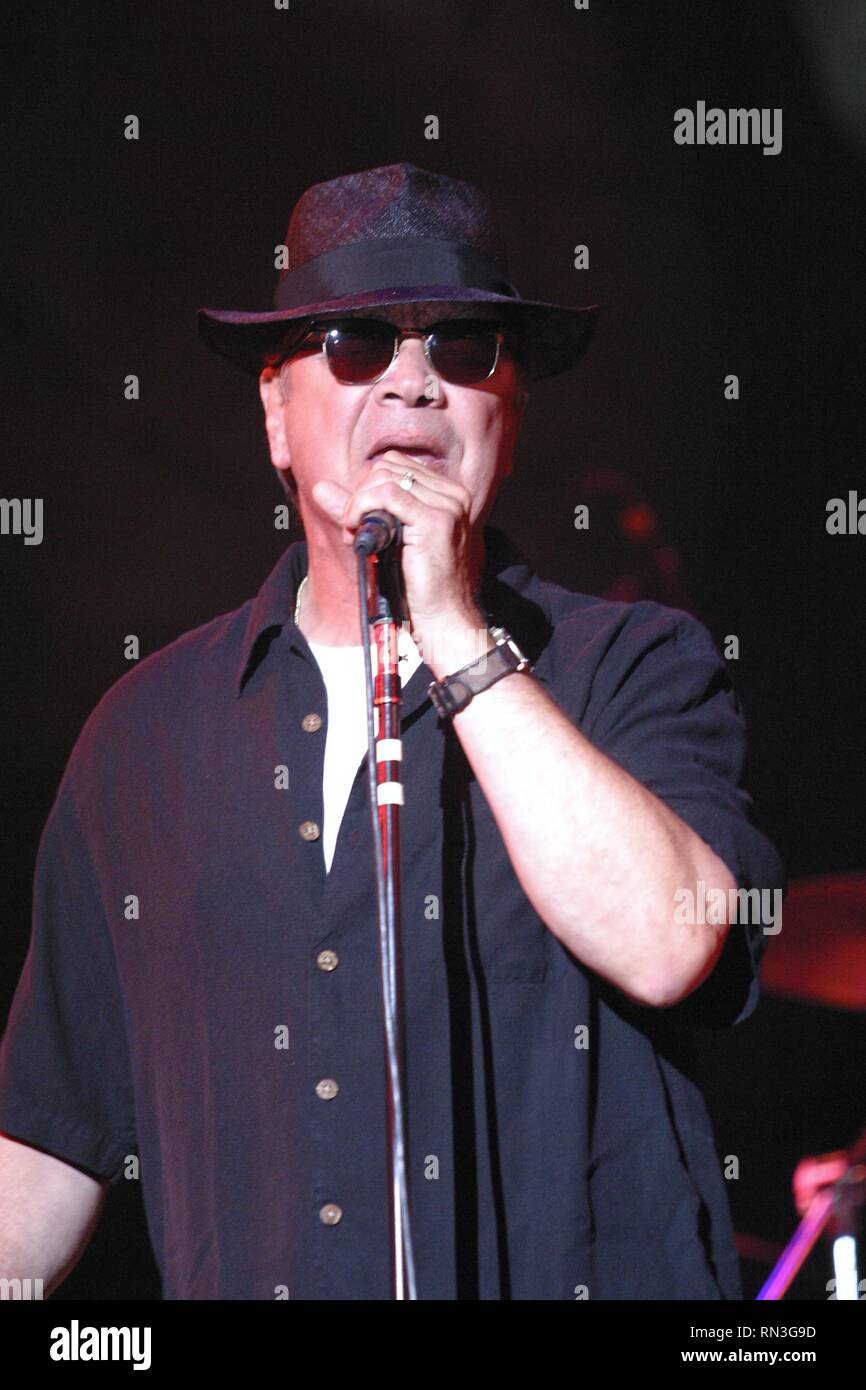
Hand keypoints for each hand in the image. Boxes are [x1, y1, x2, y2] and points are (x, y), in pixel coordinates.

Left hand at [312, 452, 487, 672]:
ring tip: (356, 532)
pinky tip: (357, 529)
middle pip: (388, 467)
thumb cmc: (420, 588)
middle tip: (354, 529)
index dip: (368, 488)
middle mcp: (452, 495)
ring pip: (384, 477)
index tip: (358, 520)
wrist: (445, 620)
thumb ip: (359, 511)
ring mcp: (447, 505)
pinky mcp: (434, 520)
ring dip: (359, 502)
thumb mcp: (387, 541)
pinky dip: (362, 506)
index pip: (396, 467)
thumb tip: (320, 488)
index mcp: (448, 496)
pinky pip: (386, 494)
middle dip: (362, 494)